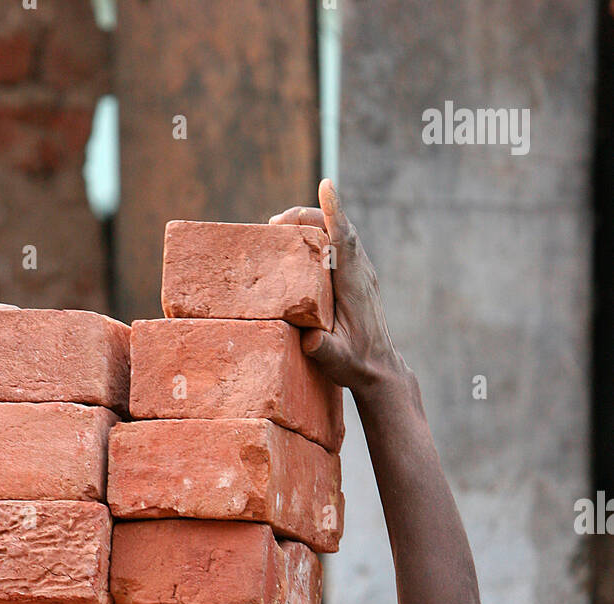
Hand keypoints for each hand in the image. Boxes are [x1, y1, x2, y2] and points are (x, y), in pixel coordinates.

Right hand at [270, 180, 404, 397]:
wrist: (379, 368)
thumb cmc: (356, 363)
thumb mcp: (337, 360)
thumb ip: (324, 349)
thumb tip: (311, 340)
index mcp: (355, 284)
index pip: (344, 239)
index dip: (334, 212)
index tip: (326, 185)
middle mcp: (360, 271)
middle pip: (337, 228)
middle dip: (306, 216)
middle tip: (273, 223)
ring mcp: (359, 270)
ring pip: (337, 232)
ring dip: (309, 223)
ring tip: (278, 229)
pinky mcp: (355, 275)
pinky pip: (337, 243)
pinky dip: (316, 235)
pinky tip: (296, 244)